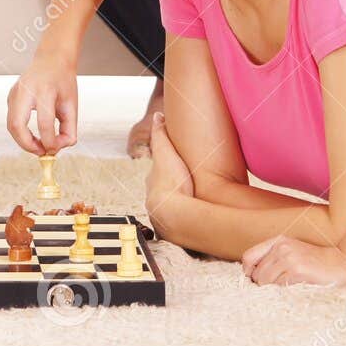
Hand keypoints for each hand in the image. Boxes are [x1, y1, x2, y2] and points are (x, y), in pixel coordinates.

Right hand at [6, 50, 79, 153]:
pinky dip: (21, 133)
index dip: (49, 142)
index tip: (55, 150)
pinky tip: (34, 135)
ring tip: (39, 146)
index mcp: (45, 90)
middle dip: (27, 145)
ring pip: (11, 126)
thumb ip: (69, 128)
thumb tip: (58, 148)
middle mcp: (25, 90)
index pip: (44, 123)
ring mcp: (14, 93)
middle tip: (41, 153)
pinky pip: (12, 121)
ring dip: (23, 141)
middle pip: (17, 126)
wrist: (51, 59)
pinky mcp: (10, 97)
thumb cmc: (63, 81)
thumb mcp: (72, 104)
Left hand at [144, 112, 193, 227]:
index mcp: (153, 181)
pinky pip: (177, 221)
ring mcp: (161, 215)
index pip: (159, 171)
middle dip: (171, 187)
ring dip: (178, 205)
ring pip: (169, 207)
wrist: (174, 215)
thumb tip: (157, 115)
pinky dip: (183, 219)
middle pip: (162, 190)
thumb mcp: (166, 153)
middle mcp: (153, 198)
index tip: (176, 166)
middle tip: (185, 185)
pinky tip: (192, 220)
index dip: (168, 167)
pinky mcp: (172, 230)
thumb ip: (161, 135)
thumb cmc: (172, 182)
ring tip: (191, 204)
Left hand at [241, 235, 345, 287]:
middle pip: (257, 275)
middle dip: (265, 287)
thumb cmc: (319, 264)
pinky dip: (285, 295)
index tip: (258, 283)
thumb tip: (251, 277)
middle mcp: (282, 247)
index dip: (249, 273)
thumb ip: (274, 260)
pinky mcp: (298, 271)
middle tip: (282, 290)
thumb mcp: (294, 254)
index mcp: (279, 241)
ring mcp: (290, 258)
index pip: (248, 257)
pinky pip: (280, 288)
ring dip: (276, 292)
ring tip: (292, 291)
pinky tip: (298, 292)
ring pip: (266, 283)